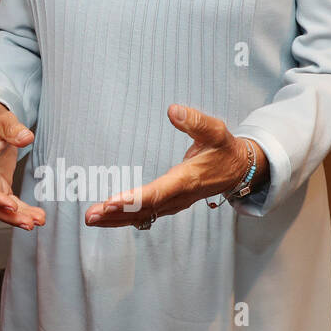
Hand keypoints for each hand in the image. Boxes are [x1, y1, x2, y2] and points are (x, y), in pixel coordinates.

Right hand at [0, 99, 45, 229]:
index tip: (12, 205)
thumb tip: (27, 137)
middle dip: (9, 215)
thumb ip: (13, 129)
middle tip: (30, 223)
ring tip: (38, 221)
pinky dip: (22, 211)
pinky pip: (9, 204)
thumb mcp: (3, 120)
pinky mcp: (0, 186)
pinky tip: (37, 216)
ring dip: (17, 217)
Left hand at [83, 104, 269, 227]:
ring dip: (117, 219)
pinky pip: (147, 214)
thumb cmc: (225, 149)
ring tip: (91, 218)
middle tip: (91, 215)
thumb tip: (172, 110)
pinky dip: (126, 217)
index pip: (157, 193)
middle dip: (116, 213)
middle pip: (145, 209)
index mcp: (187, 180)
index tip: (111, 203)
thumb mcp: (216, 131)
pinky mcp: (171, 203)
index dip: (133, 200)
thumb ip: (195, 121)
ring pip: (144, 215)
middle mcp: (178, 196)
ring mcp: (175, 203)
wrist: (240, 169)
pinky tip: (108, 218)